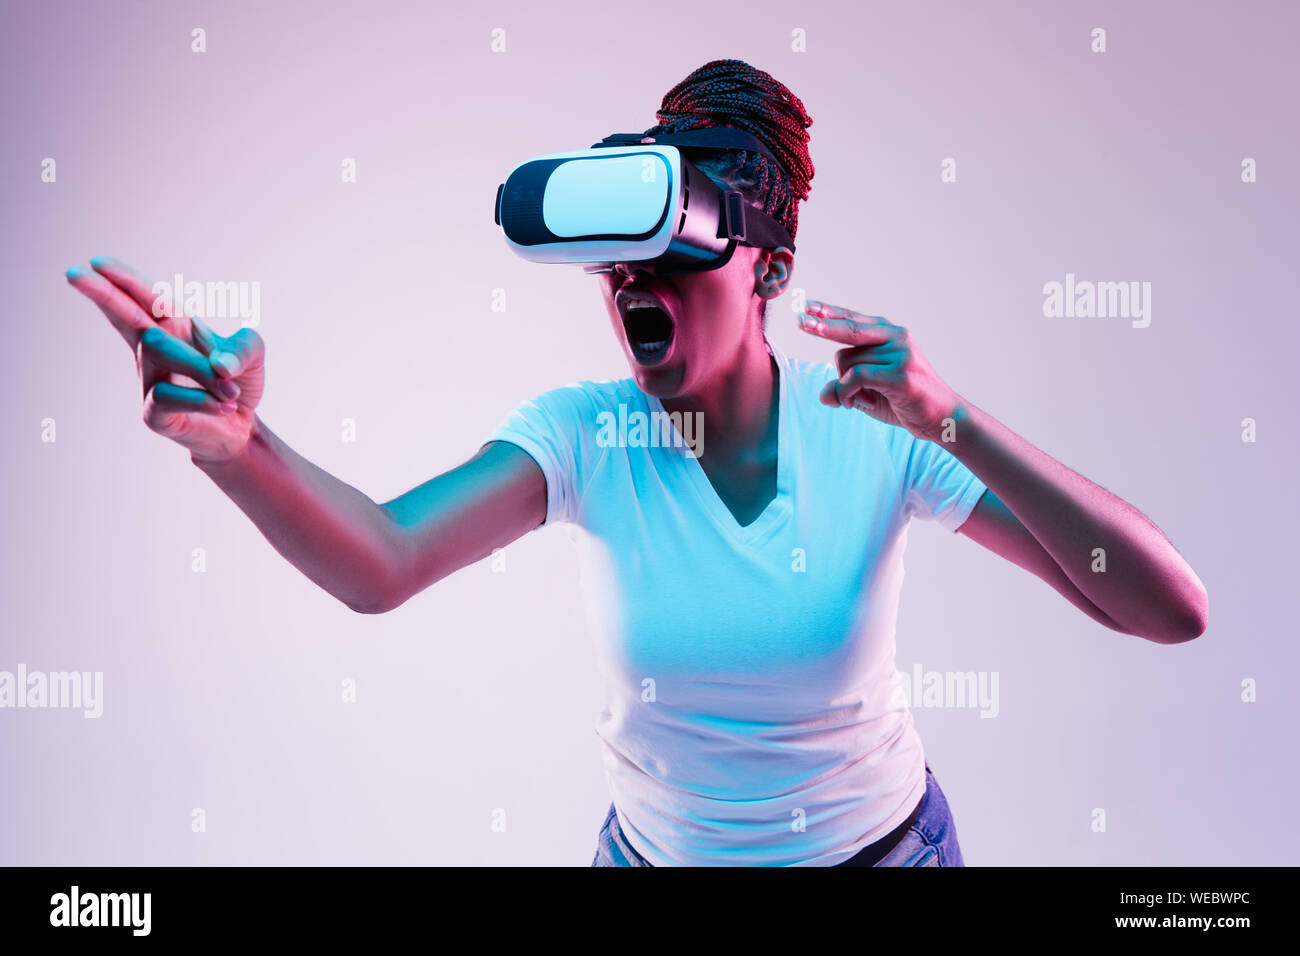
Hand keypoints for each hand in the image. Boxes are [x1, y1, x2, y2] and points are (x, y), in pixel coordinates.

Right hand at [65, 256, 265, 464]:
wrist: (241, 428)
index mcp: (175, 327)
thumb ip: (246, 347)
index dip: (124, 281)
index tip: (95, 263)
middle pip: (126, 316)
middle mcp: (156, 350)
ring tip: (231, 392)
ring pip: (161, 353)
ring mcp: (150, 380)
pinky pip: (170, 396)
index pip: (146, 299)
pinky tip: (226, 408)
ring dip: (201, 371)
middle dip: (103, 294)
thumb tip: (220, 365)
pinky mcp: (153, 413)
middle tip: (72, 273)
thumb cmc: (237, 384)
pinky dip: (204, 401)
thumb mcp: (253, 355)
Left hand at [797, 300, 959, 442]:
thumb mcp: (869, 393)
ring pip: (849, 362)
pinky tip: (856, 404)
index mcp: (890, 335)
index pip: (853, 319)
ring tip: (860, 400)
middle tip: (799, 321)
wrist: (943, 418)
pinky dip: (848, 392)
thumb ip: (845, 388)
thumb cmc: (904, 402)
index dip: (828, 312)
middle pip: (848, 330)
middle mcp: (896, 338)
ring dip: (844, 386)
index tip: (806, 305)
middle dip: (821, 327)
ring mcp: (900, 354)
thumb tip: (824, 394)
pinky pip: (858, 377)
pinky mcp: (901, 375)